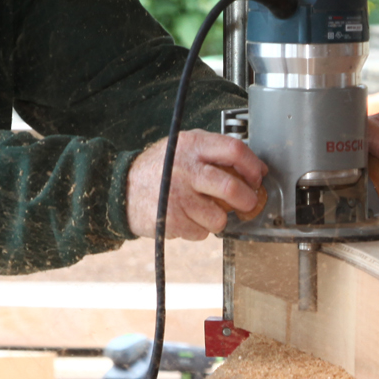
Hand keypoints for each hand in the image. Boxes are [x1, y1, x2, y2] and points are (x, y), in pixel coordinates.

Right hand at [126, 131, 267, 238]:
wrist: (120, 190)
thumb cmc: (159, 169)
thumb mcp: (183, 146)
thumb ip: (212, 152)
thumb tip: (252, 167)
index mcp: (192, 145)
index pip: (235, 150)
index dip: (253, 166)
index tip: (257, 176)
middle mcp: (186, 169)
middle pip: (232, 187)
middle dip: (247, 200)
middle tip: (247, 202)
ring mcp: (178, 197)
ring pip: (220, 217)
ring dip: (219, 219)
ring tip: (205, 210)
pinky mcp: (172, 220)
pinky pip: (202, 233)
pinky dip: (199, 229)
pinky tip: (186, 217)